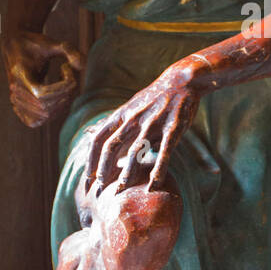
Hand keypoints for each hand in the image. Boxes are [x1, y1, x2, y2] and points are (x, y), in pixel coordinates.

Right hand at [5, 32, 84, 127]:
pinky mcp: (19, 108)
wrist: (15, 47)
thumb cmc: (35, 44)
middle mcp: (15, 89)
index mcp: (20, 73)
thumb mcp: (52, 42)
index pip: (41, 94)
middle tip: (68, 75)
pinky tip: (57, 96)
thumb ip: (69, 50)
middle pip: (45, 107)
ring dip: (61, 103)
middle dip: (65, 93)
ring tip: (63, 84)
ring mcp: (15, 100)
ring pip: (43, 116)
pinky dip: (52, 112)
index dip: (62, 87)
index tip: (66, 67)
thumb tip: (82, 66)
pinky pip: (35, 122)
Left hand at [83, 62, 200, 195]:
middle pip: (111, 146)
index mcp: (123, 114)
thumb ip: (116, 125)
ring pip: (135, 151)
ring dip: (127, 172)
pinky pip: (165, 153)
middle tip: (100, 186)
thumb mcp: (131, 108)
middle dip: (103, 168)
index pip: (99, 138)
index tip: (88, 175)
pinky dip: (158, 171)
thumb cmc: (154, 98)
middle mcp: (134, 118)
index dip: (91, 158)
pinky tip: (153, 185)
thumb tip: (93, 137)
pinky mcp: (173, 128)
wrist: (182, 81)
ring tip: (122, 188)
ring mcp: (154, 123)